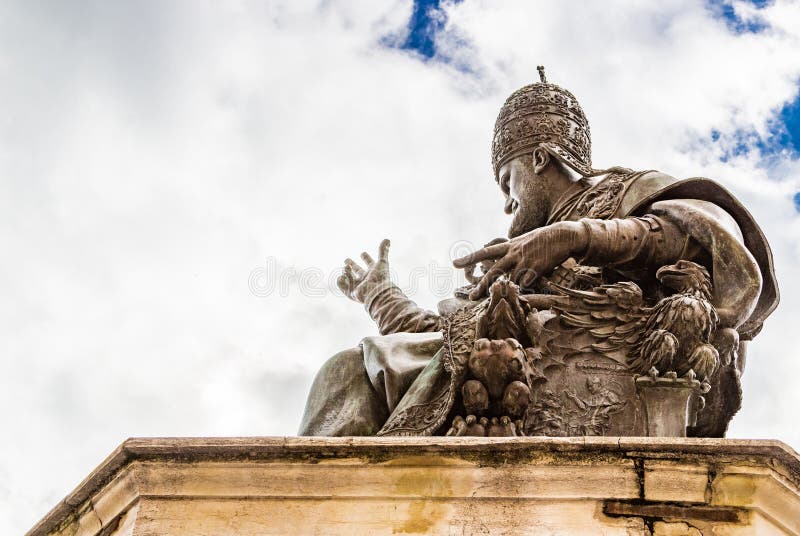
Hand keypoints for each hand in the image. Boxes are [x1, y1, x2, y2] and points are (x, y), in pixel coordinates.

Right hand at [337, 239, 391, 303]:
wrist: (376, 292)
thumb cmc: (380, 278)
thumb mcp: (382, 262)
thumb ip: (383, 251)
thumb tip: (387, 239)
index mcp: (373, 272)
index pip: (369, 263)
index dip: (366, 257)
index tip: (363, 253)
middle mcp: (366, 279)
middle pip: (357, 270)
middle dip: (351, 264)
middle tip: (346, 260)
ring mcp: (358, 286)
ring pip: (349, 277)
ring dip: (346, 271)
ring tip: (346, 268)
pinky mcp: (351, 292)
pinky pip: (342, 285)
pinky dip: (341, 280)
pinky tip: (344, 276)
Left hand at [453, 222, 586, 299]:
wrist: (564, 235)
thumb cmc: (545, 240)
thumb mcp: (525, 241)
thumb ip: (513, 251)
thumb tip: (504, 261)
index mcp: (510, 245)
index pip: (485, 252)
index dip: (469, 258)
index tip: (454, 263)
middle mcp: (514, 252)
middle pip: (493, 271)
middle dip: (481, 285)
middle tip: (471, 296)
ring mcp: (524, 260)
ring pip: (509, 280)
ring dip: (506, 289)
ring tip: (501, 296)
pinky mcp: (536, 268)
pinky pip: (526, 284)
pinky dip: (527, 288)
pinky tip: (531, 288)